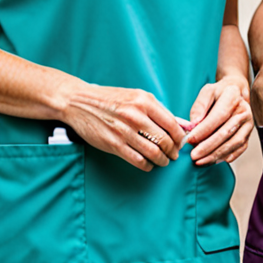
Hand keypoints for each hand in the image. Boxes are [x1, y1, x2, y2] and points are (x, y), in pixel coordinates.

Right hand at [62, 82, 188, 172]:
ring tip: (163, 161)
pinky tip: (148, 164)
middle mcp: (136, 115)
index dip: (180, 137)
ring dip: (162, 160)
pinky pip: (137, 160)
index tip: (181, 143)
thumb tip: (182, 124)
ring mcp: (124, 131)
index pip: (172, 124)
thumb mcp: (137, 97)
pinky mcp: (113, 144)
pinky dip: (147, 165)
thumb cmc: (111, 99)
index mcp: (145, 101)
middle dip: (172, 151)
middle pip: (164, 140)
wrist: (80, 102)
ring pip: (152, 152)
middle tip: (173, 155)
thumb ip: (159, 110)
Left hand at [185, 74, 253, 164]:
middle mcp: (244, 110)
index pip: (218, 116)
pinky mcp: (249, 134)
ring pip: (234, 143)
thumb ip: (199, 106)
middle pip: (226, 132)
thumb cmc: (219, 93)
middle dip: (208, 146)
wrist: (236, 93)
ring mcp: (248, 124)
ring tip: (200, 161)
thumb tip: (194, 124)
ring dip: (216, 155)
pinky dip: (227, 156)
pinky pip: (240, 148)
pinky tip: (214, 161)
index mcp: (232, 96)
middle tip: (193, 155)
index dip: (204, 130)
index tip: (190, 140)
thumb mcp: (207, 91)